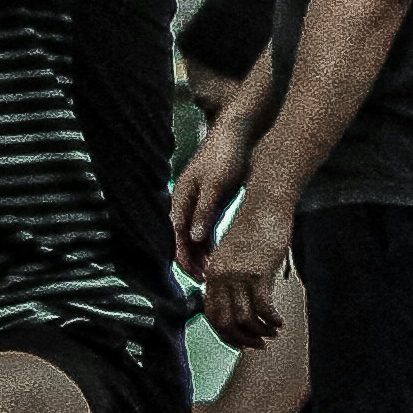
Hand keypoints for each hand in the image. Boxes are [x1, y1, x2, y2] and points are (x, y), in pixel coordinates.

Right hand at [171, 116, 252, 266]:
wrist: (237, 131)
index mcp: (180, 198)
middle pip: (182, 239)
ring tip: (214, 272)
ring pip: (193, 236)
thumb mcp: (215, 184)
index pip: (176, 236)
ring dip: (200, 254)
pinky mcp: (209, 201)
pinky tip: (219, 254)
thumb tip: (194, 238)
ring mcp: (196, 202)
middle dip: (191, 261)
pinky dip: (209, 243)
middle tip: (206, 280)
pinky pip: (204, 228)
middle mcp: (185, 202)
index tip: (196, 275)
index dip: (184, 257)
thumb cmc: (224, 154)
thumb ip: (204, 211)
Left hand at [196, 201, 291, 350]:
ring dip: (260, 332)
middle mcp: (220, 276)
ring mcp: (238, 275)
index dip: (226, 334)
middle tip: (259, 344)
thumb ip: (232, 277)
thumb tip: (239, 303)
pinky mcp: (257, 273)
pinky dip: (272, 320)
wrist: (266, 203)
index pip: (212, 314)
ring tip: (273, 332)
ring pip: (244, 318)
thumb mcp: (236, 254)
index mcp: (212, 272)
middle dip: (242, 339)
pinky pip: (262, 308)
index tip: (240, 341)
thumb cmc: (255, 226)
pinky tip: (280, 321)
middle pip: (225, 322)